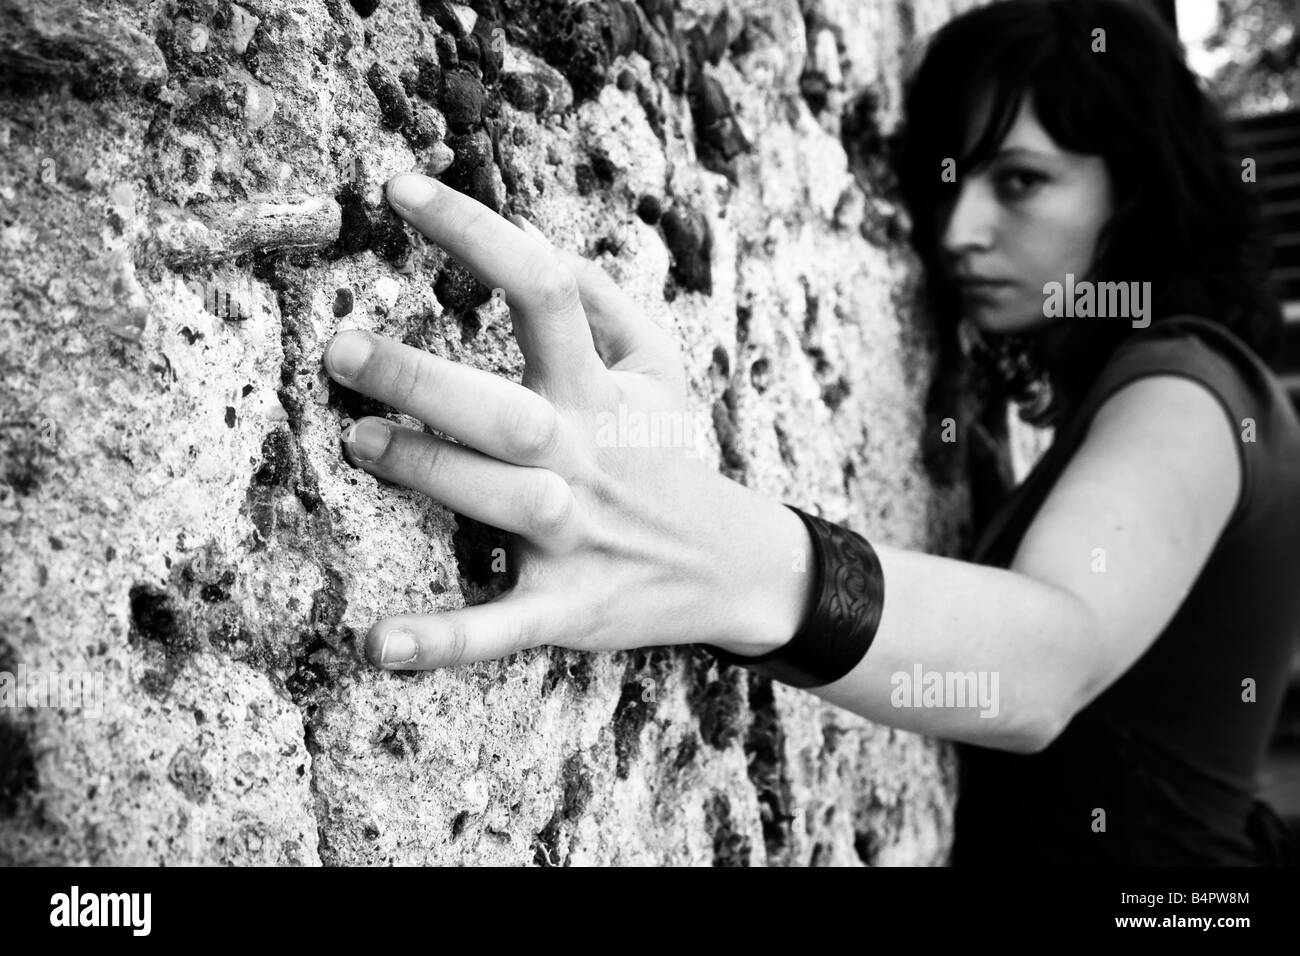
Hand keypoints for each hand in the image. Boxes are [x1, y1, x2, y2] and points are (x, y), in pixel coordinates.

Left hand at [324, 172, 811, 670]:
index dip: (476, 234)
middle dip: (426, 380)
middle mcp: (584, 456)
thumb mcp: (663, 366)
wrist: (731, 566)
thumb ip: (603, 300)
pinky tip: (374, 644)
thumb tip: (531, 238)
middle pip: (507, 410)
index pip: (544, 294)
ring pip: (500, 501)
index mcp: (602, 392)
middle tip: (342, 348)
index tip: (399, 188)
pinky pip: (500, 628)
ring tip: (362, 442)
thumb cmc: (671, 453)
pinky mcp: (565, 608)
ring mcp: (575, 536)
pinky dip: (442, 641)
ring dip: (431, 472)